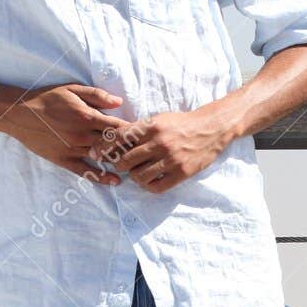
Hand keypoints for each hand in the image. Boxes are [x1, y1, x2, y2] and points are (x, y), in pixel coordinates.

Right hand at [0, 82, 132, 184]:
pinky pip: (85, 172)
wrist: (20, 114)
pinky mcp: (64, 160)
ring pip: (102, 158)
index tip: (142, 134)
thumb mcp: (72, 90)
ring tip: (134, 165)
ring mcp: (73, 150)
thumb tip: (119, 102)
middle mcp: (83, 135)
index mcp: (87, 116)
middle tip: (142, 151)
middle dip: (129, 148)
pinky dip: (101, 177)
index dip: (132, 131)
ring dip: (118, 162)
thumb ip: (97, 96)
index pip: (118, 126)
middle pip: (114, 145)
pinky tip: (114, 181)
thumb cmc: (47, 98)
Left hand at [107, 107, 233, 192]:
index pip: (119, 138)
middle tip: (121, 165)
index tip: (95, 153)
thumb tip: (114, 139)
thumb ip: (139, 129)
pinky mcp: (181, 172)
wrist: (211, 128)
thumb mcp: (159, 119)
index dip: (103, 147)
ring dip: (134, 176)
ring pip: (139, 176)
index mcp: (151, 127)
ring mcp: (171, 159)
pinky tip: (149, 180)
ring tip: (137, 172)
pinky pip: (156, 186)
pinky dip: (148, 186)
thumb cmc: (181, 123)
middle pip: (126, 160)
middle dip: (119, 164)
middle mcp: (159, 143)